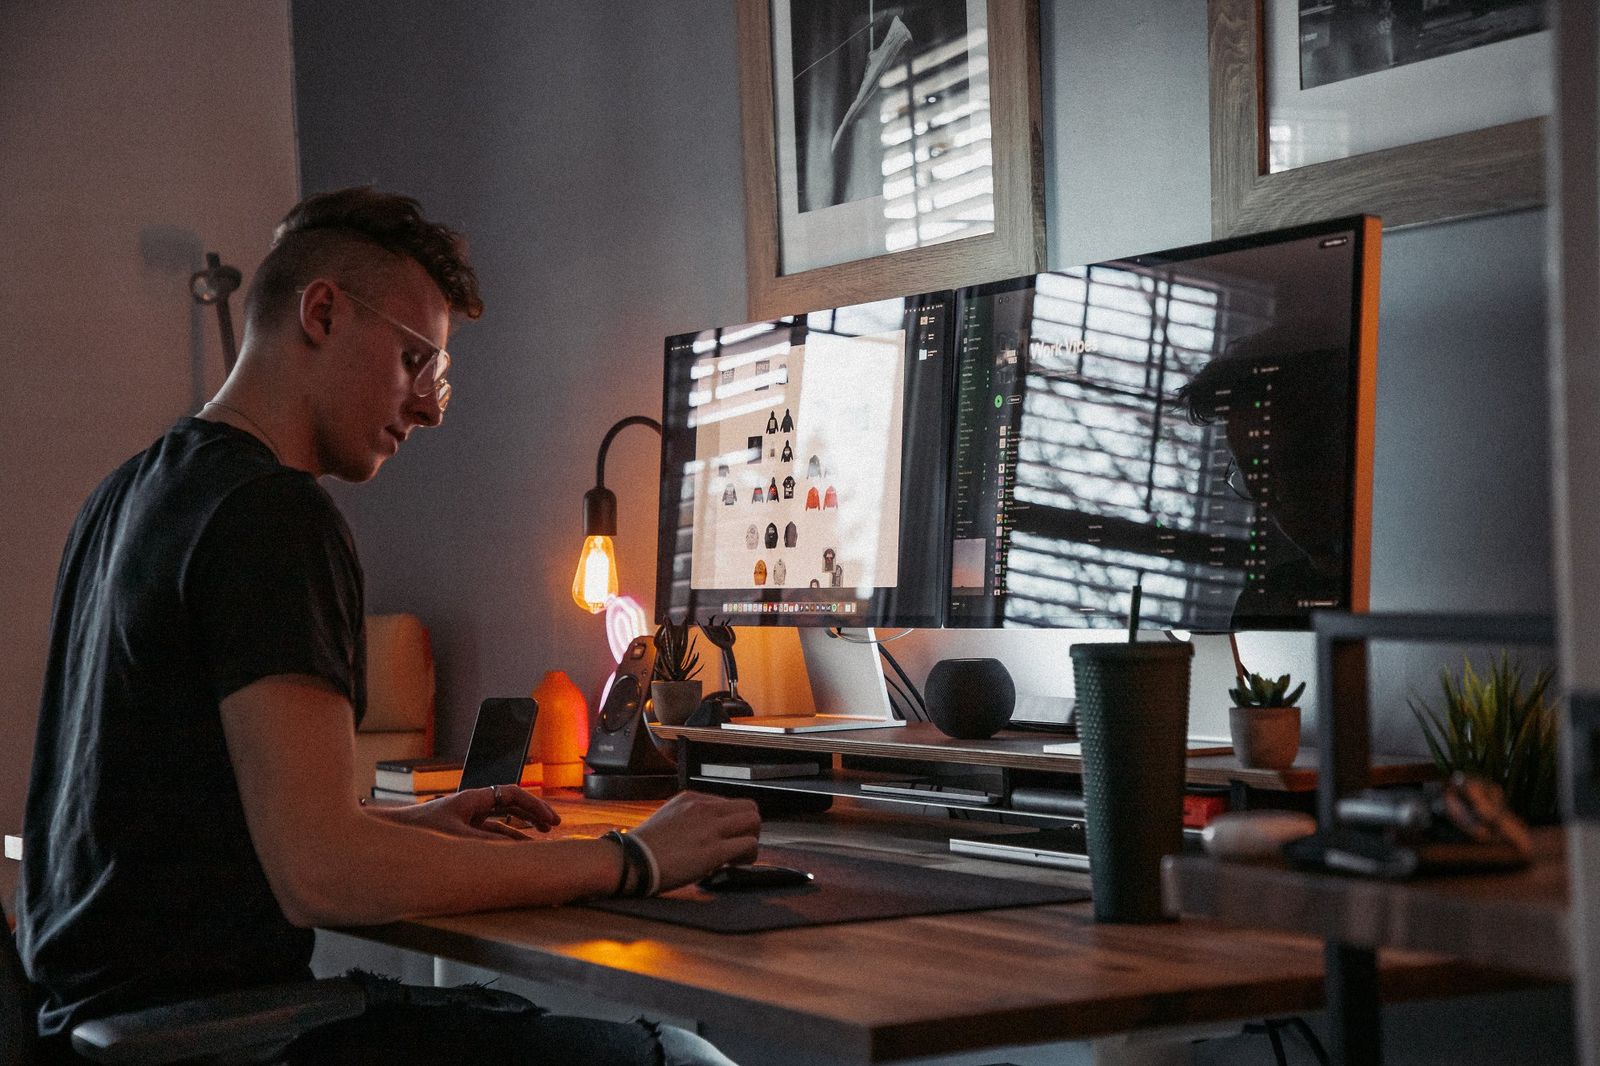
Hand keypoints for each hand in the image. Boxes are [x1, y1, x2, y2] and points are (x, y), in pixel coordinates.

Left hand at [378, 785, 560, 840]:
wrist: (392, 832)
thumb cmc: (419, 829)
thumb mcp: (457, 838)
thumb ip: (486, 844)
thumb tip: (514, 853)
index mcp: (473, 799)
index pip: (512, 794)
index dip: (534, 805)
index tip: (550, 819)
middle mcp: (472, 806)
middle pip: (511, 805)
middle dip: (533, 814)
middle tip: (553, 826)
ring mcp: (466, 819)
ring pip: (502, 820)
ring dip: (521, 828)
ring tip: (540, 838)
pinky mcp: (459, 833)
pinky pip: (489, 834)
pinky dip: (504, 841)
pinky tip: (514, 851)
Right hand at [629, 790, 759, 892]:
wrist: (632, 859)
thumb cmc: (645, 845)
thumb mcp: (669, 816)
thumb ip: (690, 817)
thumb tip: (705, 831)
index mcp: (693, 799)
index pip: (731, 803)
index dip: (733, 823)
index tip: (725, 838)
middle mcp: (705, 808)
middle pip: (749, 807)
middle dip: (749, 828)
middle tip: (738, 846)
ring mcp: (711, 828)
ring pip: (754, 822)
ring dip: (751, 841)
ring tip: (737, 857)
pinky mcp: (714, 850)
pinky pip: (748, 845)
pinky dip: (747, 856)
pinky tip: (732, 866)